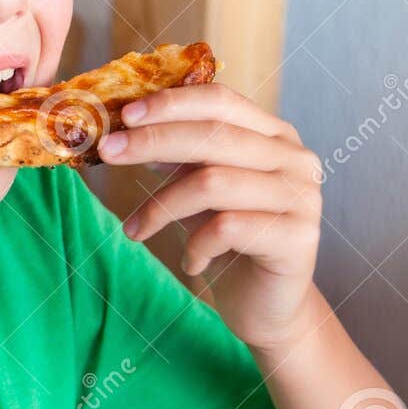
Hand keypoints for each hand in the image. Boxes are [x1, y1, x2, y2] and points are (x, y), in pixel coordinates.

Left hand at [99, 82, 322, 349]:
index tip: (125, 114)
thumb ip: (180, 159)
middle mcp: (294, 159)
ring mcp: (301, 197)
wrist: (268, 307)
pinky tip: (190, 264)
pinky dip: (194, 246)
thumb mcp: (199, 193)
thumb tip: (130, 129)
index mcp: (273, 136)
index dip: (171, 103)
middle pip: (214, 136)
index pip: (221, 101)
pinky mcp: (297, 238)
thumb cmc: (229, 244)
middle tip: (106, 152)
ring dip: (161, 206)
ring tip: (135, 229)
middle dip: (152, 140)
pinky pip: (226, 229)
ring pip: (213, 182)